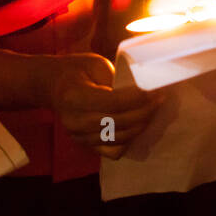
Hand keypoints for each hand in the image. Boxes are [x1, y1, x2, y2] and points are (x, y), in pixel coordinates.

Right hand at [42, 53, 158, 159]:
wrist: (55, 85)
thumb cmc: (77, 70)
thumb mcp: (96, 64)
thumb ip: (115, 79)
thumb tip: (143, 90)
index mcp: (73, 97)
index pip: (112, 102)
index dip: (137, 98)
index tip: (155, 91)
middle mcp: (74, 121)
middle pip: (118, 122)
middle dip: (144, 111)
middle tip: (160, 99)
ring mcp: (79, 137)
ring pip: (119, 138)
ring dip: (141, 125)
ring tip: (153, 110)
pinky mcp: (85, 146)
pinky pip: (113, 151)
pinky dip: (128, 141)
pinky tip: (136, 126)